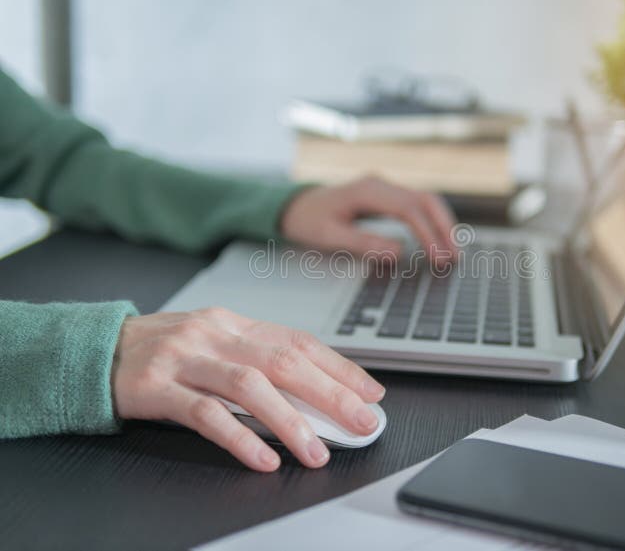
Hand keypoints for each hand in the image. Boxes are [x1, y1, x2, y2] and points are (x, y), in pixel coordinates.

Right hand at [112, 307, 384, 470]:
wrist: (95, 350)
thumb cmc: (164, 352)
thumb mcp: (214, 346)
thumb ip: (256, 363)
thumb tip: (314, 395)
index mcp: (234, 323)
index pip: (298, 341)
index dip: (339, 367)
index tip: (370, 392)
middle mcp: (214, 333)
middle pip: (283, 361)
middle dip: (330, 393)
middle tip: (361, 422)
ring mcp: (184, 358)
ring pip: (248, 386)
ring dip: (290, 420)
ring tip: (317, 451)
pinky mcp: (155, 387)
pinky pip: (204, 414)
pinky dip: (238, 437)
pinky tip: (263, 458)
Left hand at [281, 176, 456, 263]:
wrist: (296, 205)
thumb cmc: (309, 220)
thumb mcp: (329, 235)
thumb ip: (363, 243)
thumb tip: (399, 252)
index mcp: (367, 190)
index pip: (408, 209)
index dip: (427, 233)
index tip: (438, 256)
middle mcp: (381, 184)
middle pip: (425, 200)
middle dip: (444, 227)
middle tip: (455, 257)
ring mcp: (386, 188)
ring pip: (425, 201)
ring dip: (442, 224)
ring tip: (453, 252)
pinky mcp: (388, 196)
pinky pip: (417, 205)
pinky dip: (433, 222)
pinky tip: (441, 240)